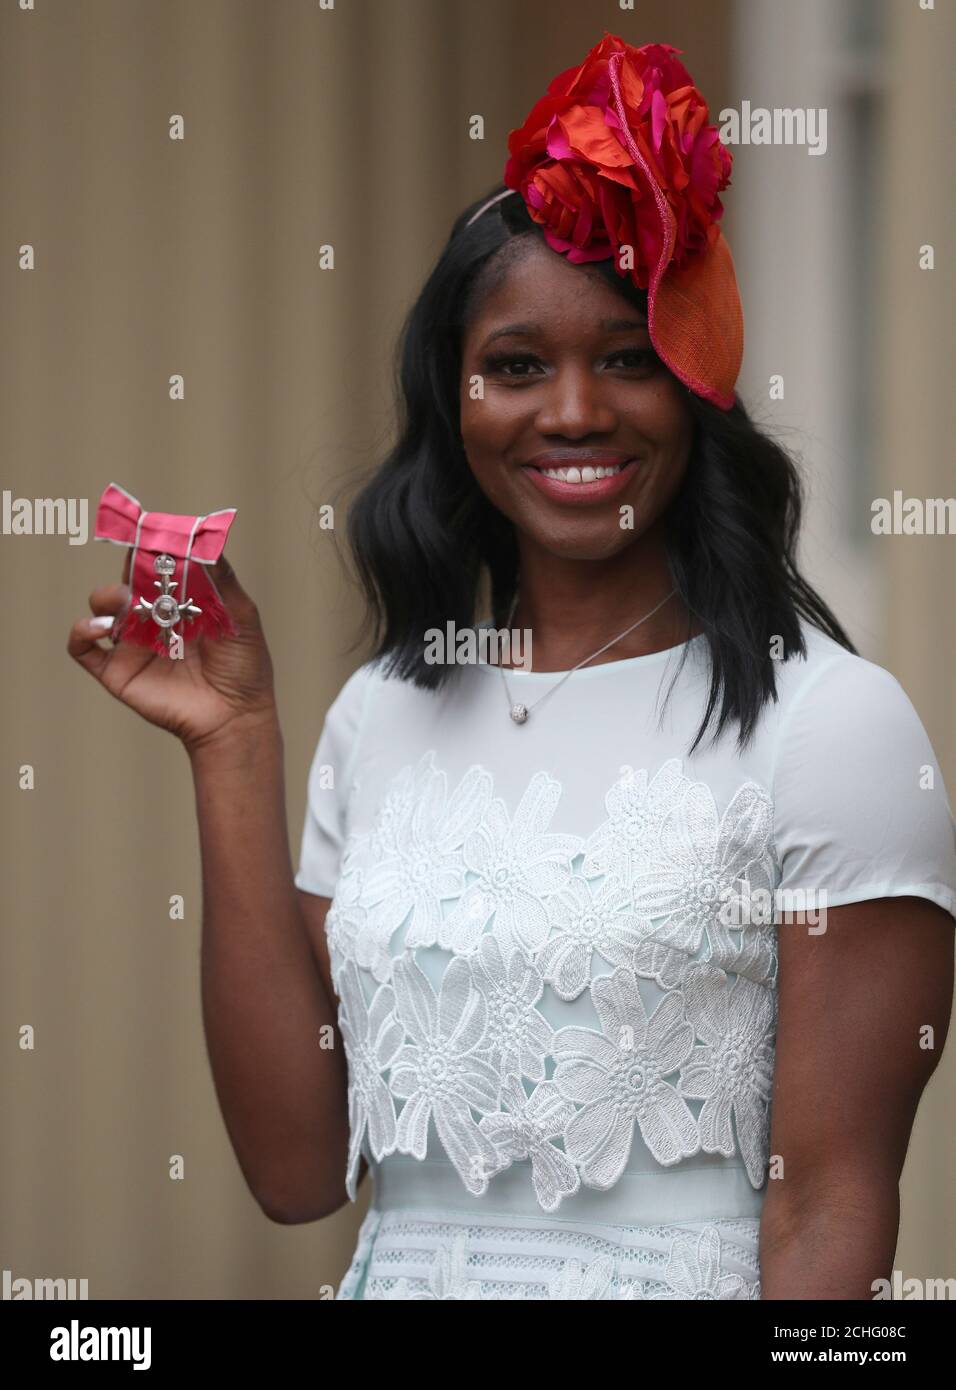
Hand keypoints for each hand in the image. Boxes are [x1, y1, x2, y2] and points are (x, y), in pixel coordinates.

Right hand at [67, 549, 278, 754]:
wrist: (234, 717)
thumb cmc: (243, 668)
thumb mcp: (240, 616)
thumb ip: (222, 579)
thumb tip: (205, 539)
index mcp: (181, 599)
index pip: (157, 562)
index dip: (151, 544)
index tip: (152, 529)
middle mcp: (152, 616)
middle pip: (128, 577)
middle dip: (131, 564)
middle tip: (143, 563)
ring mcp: (132, 642)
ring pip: (102, 604)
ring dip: (109, 595)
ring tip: (132, 604)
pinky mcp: (116, 670)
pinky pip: (82, 645)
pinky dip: (82, 630)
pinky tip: (104, 627)